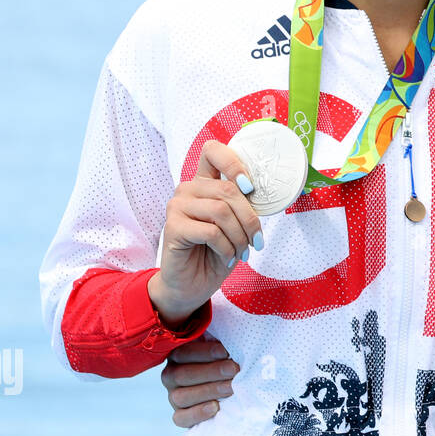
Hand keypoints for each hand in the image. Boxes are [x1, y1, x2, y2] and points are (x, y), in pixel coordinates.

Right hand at [148, 140, 263, 323]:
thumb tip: (262, 194)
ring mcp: (177, 206)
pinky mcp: (173, 227)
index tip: (250, 187)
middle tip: (256, 241)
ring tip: (241, 252)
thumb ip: (242, 204)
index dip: (234, 163)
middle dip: (250, 219)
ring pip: (222, 211)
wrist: (192, 284)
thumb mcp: (236, 225)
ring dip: (240, 236)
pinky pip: (211, 231)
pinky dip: (227, 248)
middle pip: (228, 189)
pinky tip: (227, 258)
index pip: (213, 151)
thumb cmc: (216, 252)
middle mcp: (188, 190)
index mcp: (204, 183)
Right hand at [161, 338, 239, 427]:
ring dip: (208, 391)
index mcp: (178, 355)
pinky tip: (215, 407)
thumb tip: (231, 338)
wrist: (229, 387)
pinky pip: (181, 418)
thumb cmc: (226, 361)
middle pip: (182, 375)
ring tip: (230, 388)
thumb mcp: (221, 348)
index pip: (183, 352)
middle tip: (234, 370)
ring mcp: (173, 396)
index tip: (225, 351)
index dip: (204, 352)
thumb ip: (220, 343)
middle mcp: (171, 376)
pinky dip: (198, 413)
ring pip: (181, 396)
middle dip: (211, 372)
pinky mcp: (179, 415)